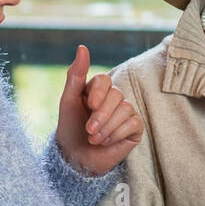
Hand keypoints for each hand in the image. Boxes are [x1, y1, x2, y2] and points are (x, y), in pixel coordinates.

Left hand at [55, 45, 143, 175]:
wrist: (76, 158)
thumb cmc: (70, 128)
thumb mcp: (68, 101)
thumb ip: (75, 74)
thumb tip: (82, 47)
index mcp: (97, 89)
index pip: (105, 80)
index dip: (99, 92)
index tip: (89, 105)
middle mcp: (113, 98)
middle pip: (116, 95)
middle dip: (101, 116)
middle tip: (88, 130)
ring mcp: (126, 112)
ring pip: (125, 109)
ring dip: (107, 128)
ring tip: (94, 139)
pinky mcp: (135, 127)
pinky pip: (133, 123)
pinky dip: (117, 134)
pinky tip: (107, 142)